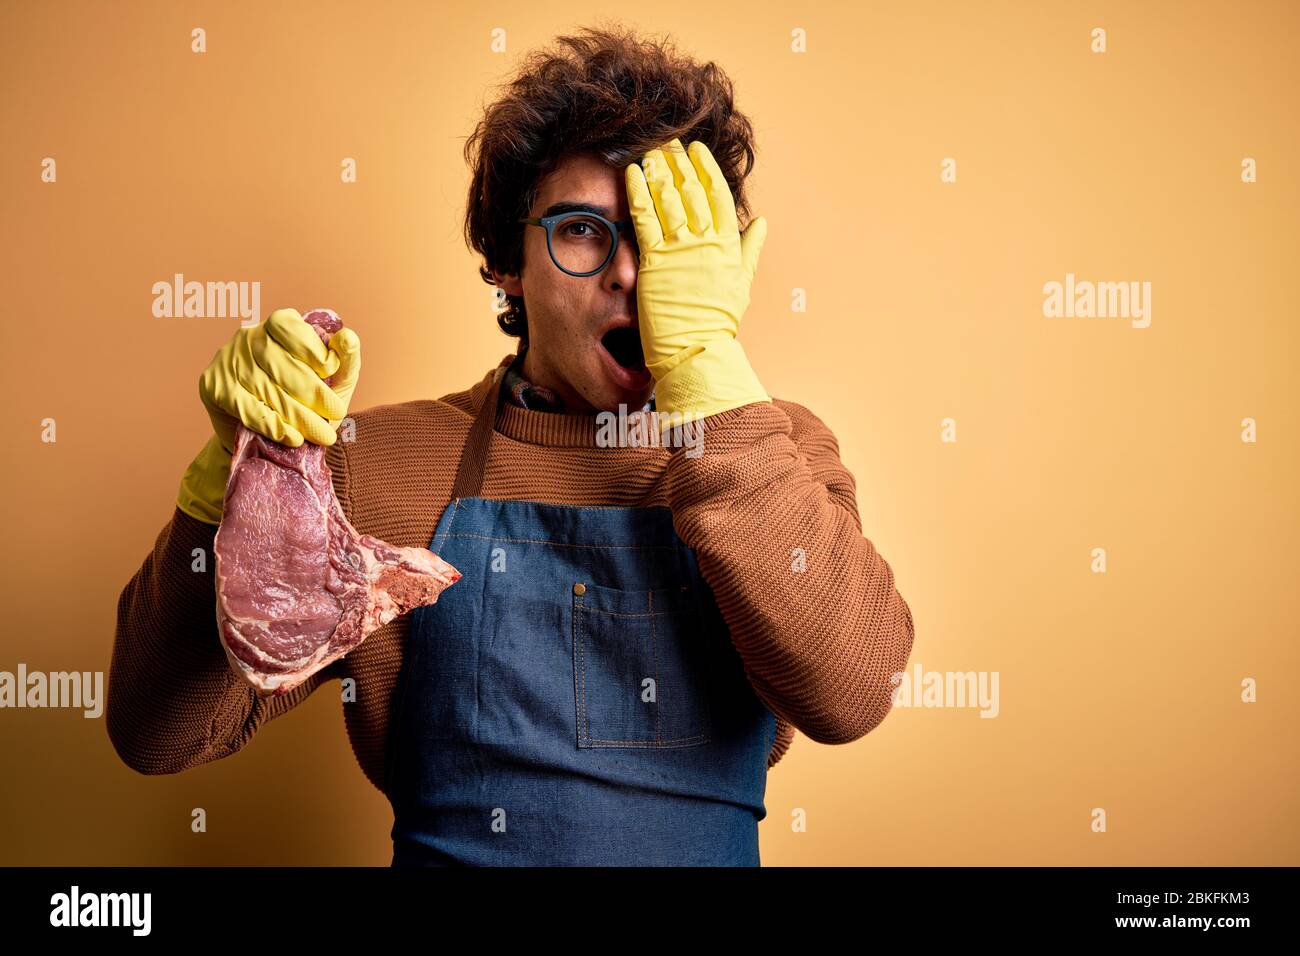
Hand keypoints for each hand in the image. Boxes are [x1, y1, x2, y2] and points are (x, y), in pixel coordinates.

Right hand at [176, 308, 360, 523]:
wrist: (268, 436)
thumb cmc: (308, 401)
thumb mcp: (335, 380)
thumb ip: (345, 359)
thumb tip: (348, 337)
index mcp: (277, 325)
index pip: (290, 328)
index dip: (311, 347)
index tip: (331, 370)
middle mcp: (248, 337)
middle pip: (280, 363)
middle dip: (313, 391)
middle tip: (337, 413)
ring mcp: (227, 361)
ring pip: (266, 388)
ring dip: (299, 415)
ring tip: (323, 435)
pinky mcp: (214, 387)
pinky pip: (247, 407)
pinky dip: (273, 425)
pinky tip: (293, 437)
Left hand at [625, 137, 768, 424]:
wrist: (699, 352)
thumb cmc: (717, 323)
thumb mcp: (741, 283)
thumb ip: (749, 250)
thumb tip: (762, 222)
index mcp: (729, 246)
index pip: (719, 196)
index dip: (706, 170)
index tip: (696, 151)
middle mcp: (707, 243)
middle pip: (692, 191)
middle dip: (680, 163)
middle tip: (667, 140)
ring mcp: (682, 251)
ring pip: (669, 199)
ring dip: (659, 171)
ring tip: (649, 151)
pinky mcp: (656, 261)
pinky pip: (644, 218)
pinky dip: (638, 193)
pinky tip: (632, 174)